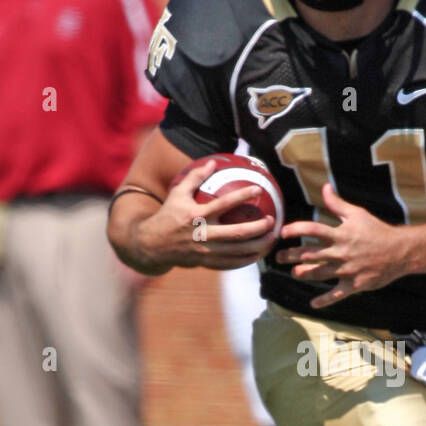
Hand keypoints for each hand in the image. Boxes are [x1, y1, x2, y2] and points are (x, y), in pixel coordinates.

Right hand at [136, 158, 277, 271]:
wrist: (152, 245)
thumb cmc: (167, 215)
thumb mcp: (177, 193)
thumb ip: (195, 177)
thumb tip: (213, 161)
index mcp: (196, 215)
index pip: (224, 204)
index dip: (243, 196)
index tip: (258, 189)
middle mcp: (203, 234)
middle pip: (237, 233)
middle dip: (257, 227)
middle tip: (271, 220)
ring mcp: (205, 251)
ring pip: (237, 251)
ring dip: (258, 246)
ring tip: (272, 238)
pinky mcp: (206, 263)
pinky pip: (231, 264)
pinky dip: (246, 260)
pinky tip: (258, 254)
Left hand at [277, 184, 408, 309]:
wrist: (401, 251)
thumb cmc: (378, 231)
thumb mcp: (358, 214)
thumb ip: (338, 204)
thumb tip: (324, 187)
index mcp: (341, 234)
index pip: (313, 229)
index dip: (296, 229)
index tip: (283, 232)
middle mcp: (341, 252)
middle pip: (311, 254)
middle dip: (292, 255)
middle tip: (279, 257)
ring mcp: (347, 270)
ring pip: (320, 273)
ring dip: (304, 273)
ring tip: (294, 273)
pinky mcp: (355, 284)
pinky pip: (336, 294)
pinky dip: (324, 300)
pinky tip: (313, 303)